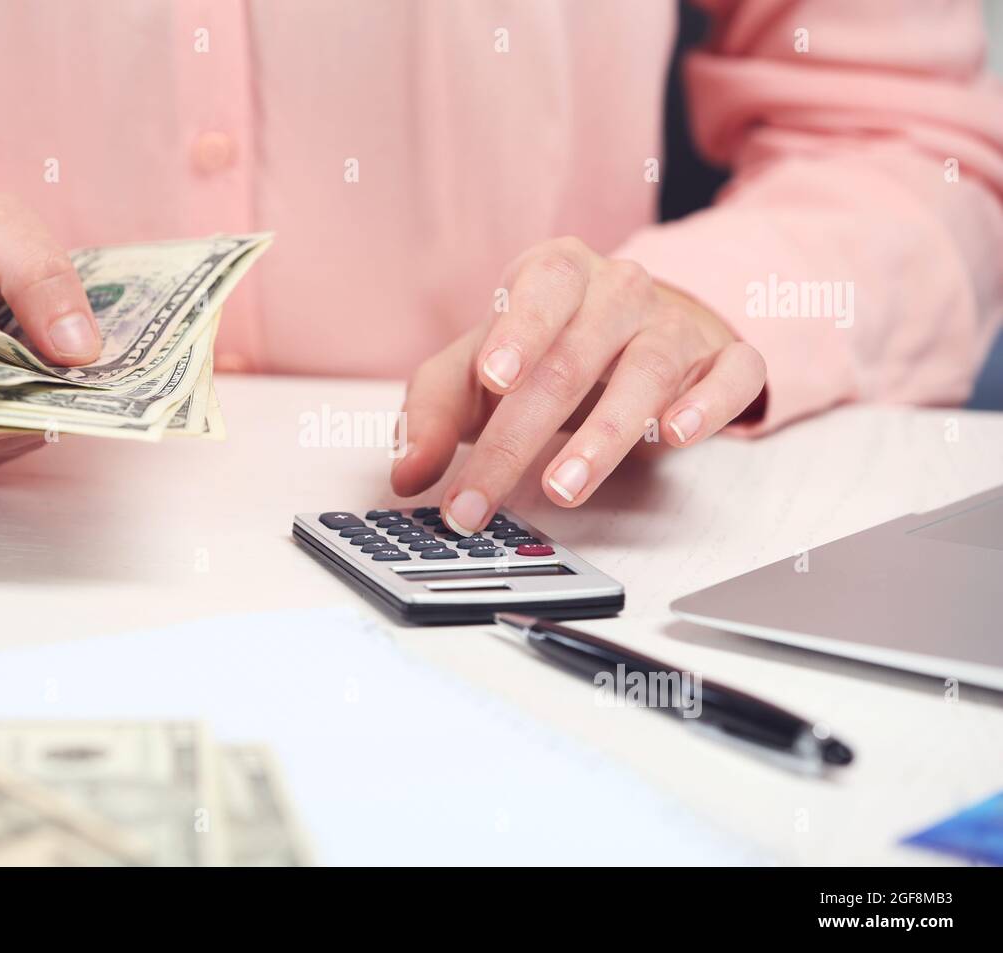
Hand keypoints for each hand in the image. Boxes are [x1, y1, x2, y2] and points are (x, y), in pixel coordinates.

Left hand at [391, 236, 765, 534]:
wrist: (637, 327)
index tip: (491, 378)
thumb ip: (433, 411)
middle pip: (573, 359)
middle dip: (520, 437)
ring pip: (649, 371)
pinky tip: (678, 435)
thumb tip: (407, 471)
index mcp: (554, 274)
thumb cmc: (545, 348)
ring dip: (605, 435)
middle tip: (485, 493)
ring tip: (564, 486)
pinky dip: (710, 405)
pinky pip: (730, 375)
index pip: (536, 294)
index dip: (516, 333)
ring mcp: (674, 324)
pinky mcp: (722, 359)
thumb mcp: (479, 368)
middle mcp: (619, 290)